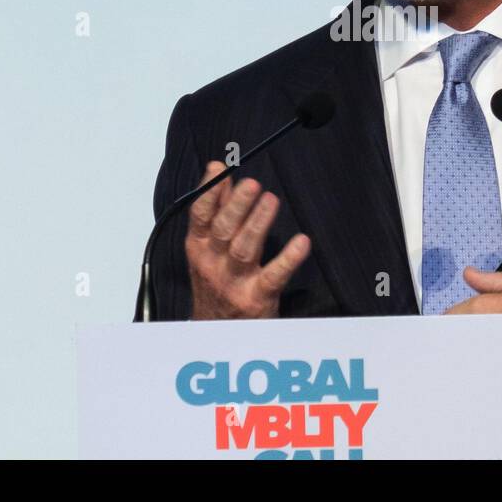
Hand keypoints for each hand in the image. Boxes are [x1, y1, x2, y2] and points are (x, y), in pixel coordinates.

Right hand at [185, 161, 310, 319]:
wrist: (216, 333)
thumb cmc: (214, 284)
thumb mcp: (207, 249)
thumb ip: (216, 211)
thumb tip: (220, 174)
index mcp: (199, 248)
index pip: (200, 215)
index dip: (209, 191)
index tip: (220, 168)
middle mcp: (212, 264)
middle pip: (223, 231)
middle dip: (237, 206)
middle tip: (252, 183)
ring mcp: (234, 282)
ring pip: (244, 250)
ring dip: (258, 224)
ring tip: (271, 200)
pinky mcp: (257, 298)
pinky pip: (274, 276)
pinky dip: (288, 259)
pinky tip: (302, 242)